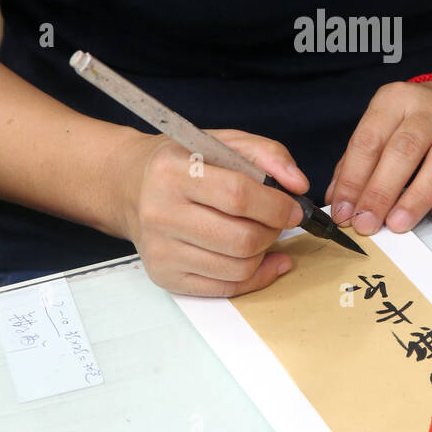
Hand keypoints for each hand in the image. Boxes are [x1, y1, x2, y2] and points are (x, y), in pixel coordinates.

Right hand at [110, 129, 307, 296]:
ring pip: (238, 267)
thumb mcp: (223, 142)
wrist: (132, 186)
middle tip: (277, 220)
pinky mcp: (164, 276)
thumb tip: (299, 185)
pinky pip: (225, 288)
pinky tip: (264, 260)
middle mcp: (160, 213)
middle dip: (273, 231)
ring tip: (262, 233)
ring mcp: (160, 250)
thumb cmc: (184, 162)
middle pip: (241, 238)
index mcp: (173, 172)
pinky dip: (255, 276)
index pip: (238, 196)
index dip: (276, 206)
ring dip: (264, 253)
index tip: (294, 208)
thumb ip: (267, 154)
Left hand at [324, 80, 431, 235]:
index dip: (353, 179)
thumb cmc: (413, 123)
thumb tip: (338, 204)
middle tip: (367, 223)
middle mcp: (430, 107)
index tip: (343, 212)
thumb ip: (356, 163)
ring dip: (417, 196)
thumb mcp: (381, 128)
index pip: (369, 141)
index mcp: (394, 100)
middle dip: (381, 191)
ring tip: (398, 224)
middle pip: (404, 150)